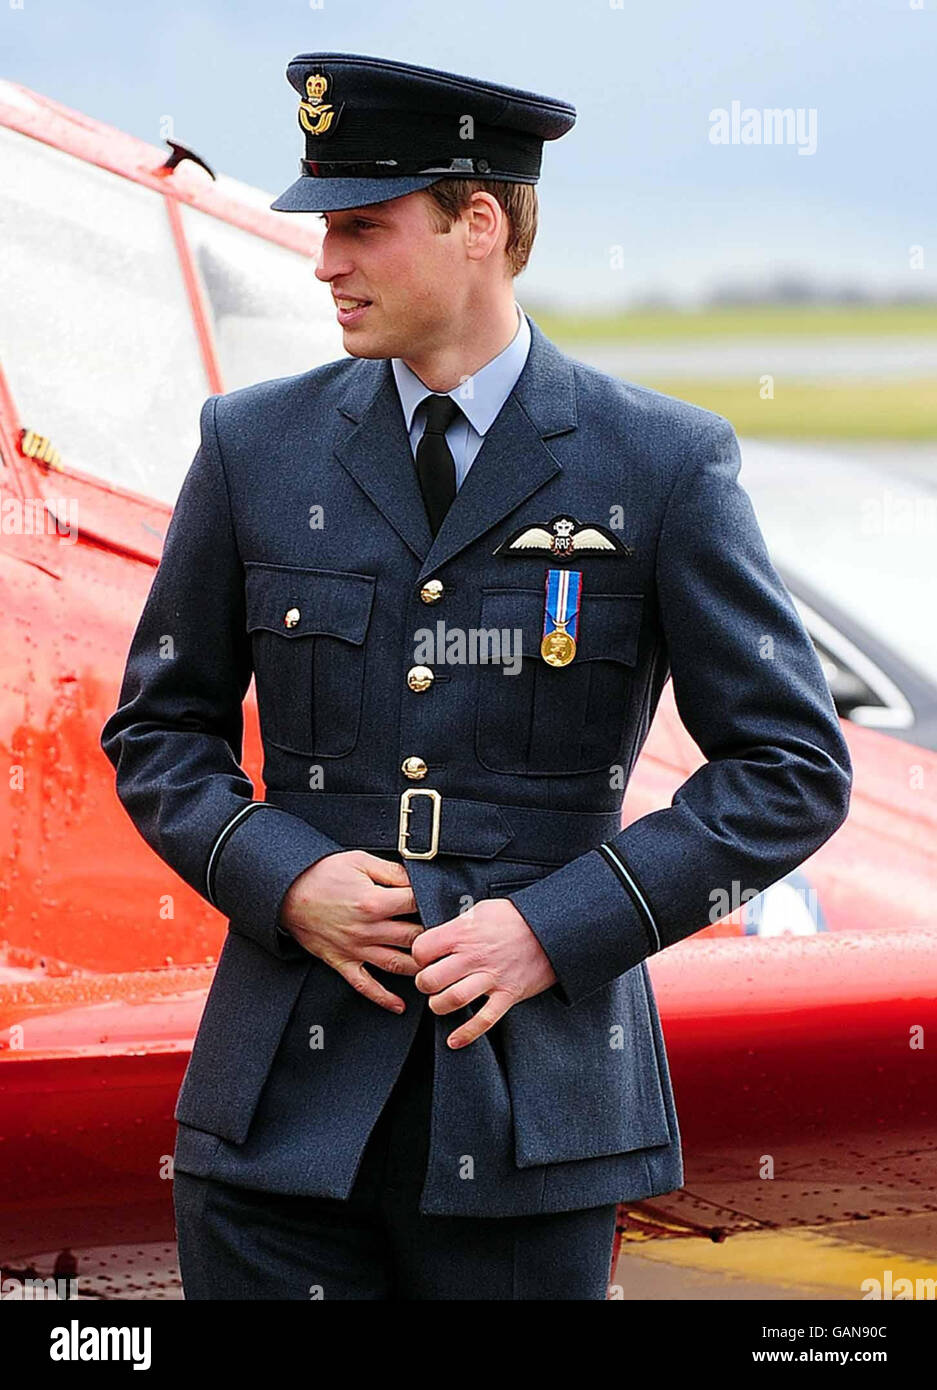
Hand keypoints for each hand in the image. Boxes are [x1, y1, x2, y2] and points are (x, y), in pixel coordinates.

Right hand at [278, 851, 422, 1013]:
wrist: (286, 891)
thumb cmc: (321, 874)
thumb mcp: (359, 860)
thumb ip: (391, 871)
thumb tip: (415, 879)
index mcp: (374, 902)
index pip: (415, 904)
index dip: (429, 900)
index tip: (438, 902)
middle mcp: (368, 929)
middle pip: (413, 937)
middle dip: (432, 937)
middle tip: (445, 937)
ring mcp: (355, 949)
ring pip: (397, 965)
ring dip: (419, 968)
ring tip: (434, 967)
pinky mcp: (342, 962)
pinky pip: (365, 986)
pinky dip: (384, 998)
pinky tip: (400, 1005)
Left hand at [411, 897, 556, 1048]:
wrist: (553, 928)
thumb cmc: (516, 917)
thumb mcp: (481, 910)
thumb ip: (458, 925)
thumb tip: (439, 936)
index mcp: (463, 932)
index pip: (422, 950)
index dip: (419, 956)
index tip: (426, 959)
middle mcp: (473, 956)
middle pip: (430, 980)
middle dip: (425, 984)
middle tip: (431, 982)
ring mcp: (491, 977)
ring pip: (451, 1000)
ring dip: (439, 1006)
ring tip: (441, 1001)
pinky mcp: (508, 994)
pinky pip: (483, 1020)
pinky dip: (466, 1034)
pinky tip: (454, 1041)